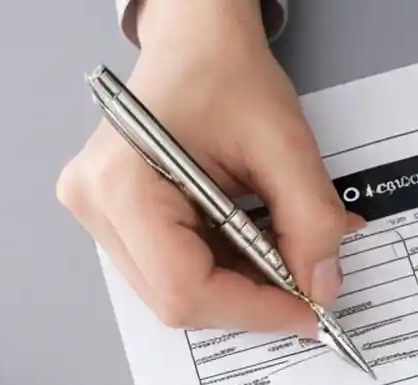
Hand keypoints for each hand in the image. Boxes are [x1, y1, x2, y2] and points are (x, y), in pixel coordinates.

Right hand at [57, 0, 351, 334]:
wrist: (198, 42)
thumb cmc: (227, 74)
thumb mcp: (286, 145)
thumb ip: (311, 221)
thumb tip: (322, 287)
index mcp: (122, 183)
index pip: (185, 287)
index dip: (254, 309)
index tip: (308, 309)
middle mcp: (96, 205)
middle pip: (178, 298)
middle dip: (250, 300)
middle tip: (307, 286)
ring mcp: (99, 215)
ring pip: (177, 291)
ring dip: (240, 286)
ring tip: (285, 256)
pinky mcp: (115, 219)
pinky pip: (174, 269)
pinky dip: (225, 269)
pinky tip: (256, 243)